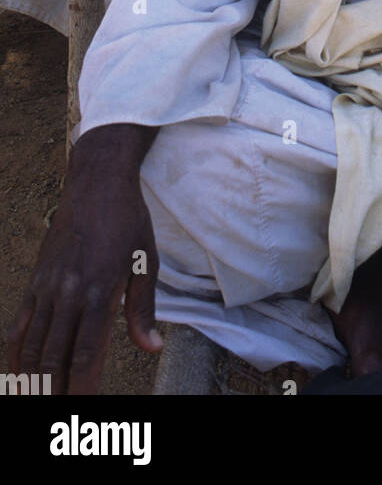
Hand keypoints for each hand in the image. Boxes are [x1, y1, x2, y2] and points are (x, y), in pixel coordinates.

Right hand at [7, 157, 161, 393]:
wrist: (97, 182)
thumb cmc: (128, 221)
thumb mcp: (146, 261)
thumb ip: (143, 310)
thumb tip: (151, 348)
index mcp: (100, 289)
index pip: (86, 351)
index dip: (84, 384)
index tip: (86, 406)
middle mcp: (69, 292)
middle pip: (55, 356)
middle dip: (57, 390)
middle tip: (62, 413)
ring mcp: (47, 287)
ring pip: (33, 345)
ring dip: (34, 380)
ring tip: (40, 401)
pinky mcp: (35, 281)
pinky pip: (20, 325)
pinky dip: (17, 354)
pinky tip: (19, 375)